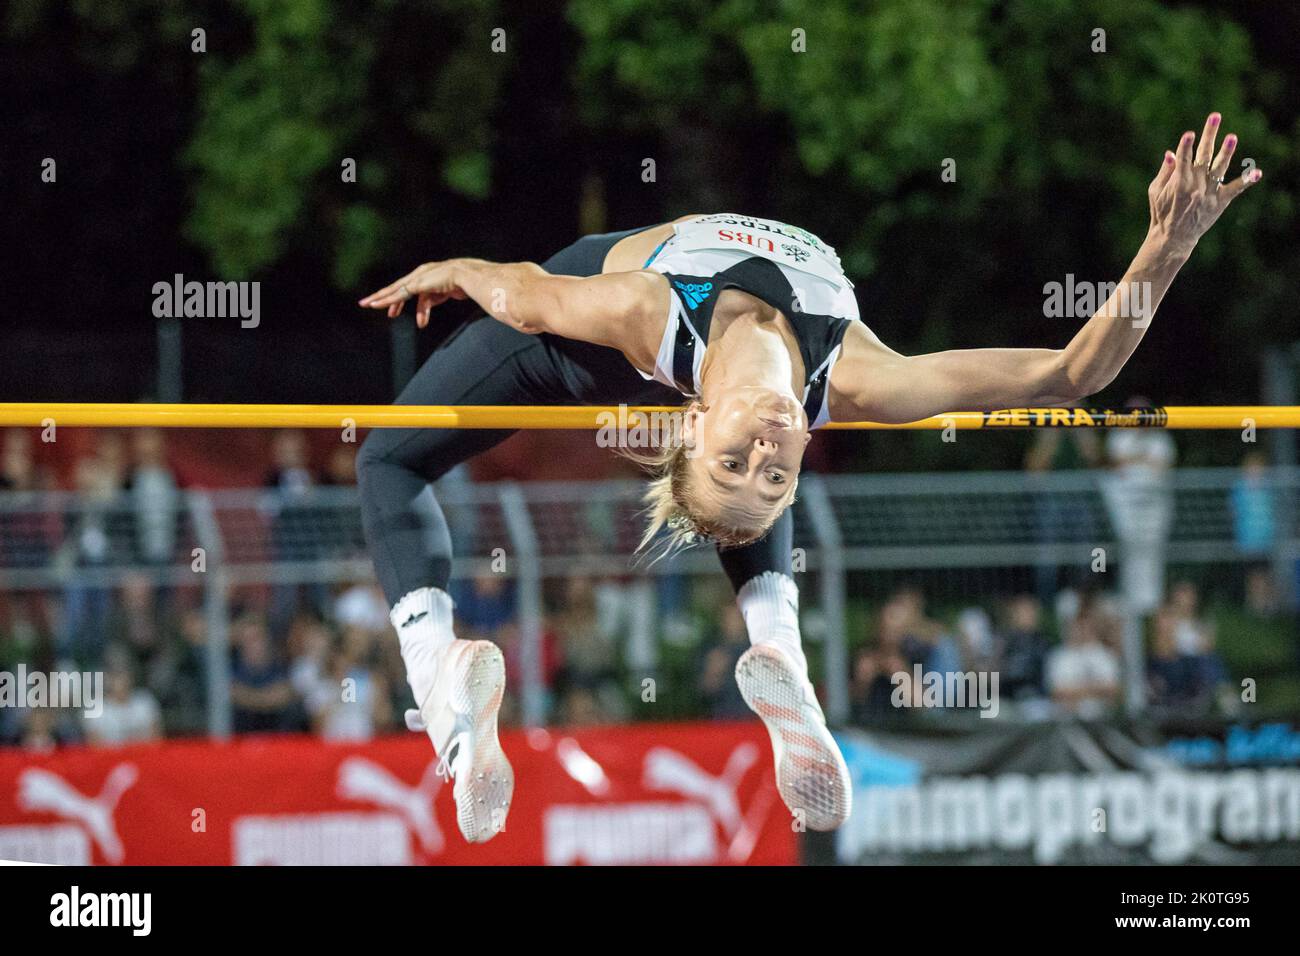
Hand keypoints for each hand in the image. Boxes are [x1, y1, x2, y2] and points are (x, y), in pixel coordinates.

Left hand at [358, 260, 468, 327]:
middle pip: (395, 287)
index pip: (405, 288)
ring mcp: (416, 279)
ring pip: (394, 291)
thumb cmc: (460, 283)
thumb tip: (421, 323)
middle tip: (365, 303)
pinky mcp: (417, 285)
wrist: (467, 276)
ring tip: (369, 305)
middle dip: (380, 296)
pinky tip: (377, 305)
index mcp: (424, 275)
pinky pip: (399, 295)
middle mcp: (417, 275)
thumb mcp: (441, 296)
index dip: (395, 297)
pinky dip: (388, 301)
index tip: (389, 308)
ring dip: (380, 299)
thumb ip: (429, 304)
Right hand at [1146, 112, 1261, 256]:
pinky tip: (1257, 173)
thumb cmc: (1161, 212)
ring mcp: (1208, 193)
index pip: (1183, 158)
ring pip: (1219, 168)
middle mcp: (1194, 185)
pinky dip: (1246, 181)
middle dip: (1208, 135)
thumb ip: (1165, 172)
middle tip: (1215, 116)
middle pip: (1202, 155)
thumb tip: (1171, 153)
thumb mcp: (1155, 191)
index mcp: (1177, 182)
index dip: (1186, 145)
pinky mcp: (1220, 202)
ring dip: (1226, 152)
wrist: (1173, 238)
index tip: (1190, 134)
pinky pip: (1234, 189)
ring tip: (1232, 137)